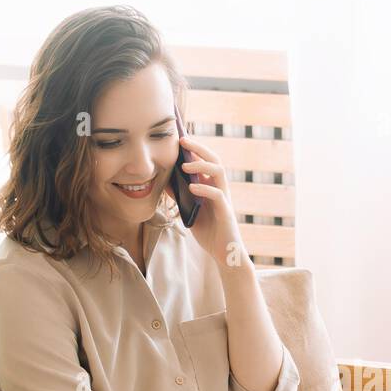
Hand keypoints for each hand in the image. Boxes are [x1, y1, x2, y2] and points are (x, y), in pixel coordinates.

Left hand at [177, 133, 247, 270]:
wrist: (223, 253)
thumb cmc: (208, 231)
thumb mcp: (188, 210)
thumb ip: (180, 195)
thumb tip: (164, 179)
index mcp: (212, 186)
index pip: (206, 160)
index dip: (195, 148)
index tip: (180, 138)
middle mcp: (220, 188)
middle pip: (214, 160)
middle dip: (199, 148)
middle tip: (182, 140)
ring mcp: (224, 199)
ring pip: (219, 172)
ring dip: (202, 165)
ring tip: (185, 165)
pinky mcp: (226, 212)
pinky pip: (218, 195)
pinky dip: (205, 189)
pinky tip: (192, 188)